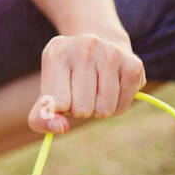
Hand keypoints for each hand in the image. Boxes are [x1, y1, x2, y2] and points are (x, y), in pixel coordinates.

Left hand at [28, 33, 144, 132]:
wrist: (99, 50)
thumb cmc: (67, 80)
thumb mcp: (46, 96)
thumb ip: (41, 118)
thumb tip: (61, 127)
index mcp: (56, 52)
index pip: (57, 102)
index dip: (60, 110)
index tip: (61, 99)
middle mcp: (84, 47)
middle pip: (82, 110)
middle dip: (81, 109)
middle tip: (81, 91)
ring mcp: (111, 53)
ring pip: (104, 110)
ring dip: (99, 109)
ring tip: (96, 89)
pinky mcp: (133, 64)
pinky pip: (122, 106)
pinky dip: (116, 106)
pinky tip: (112, 87)